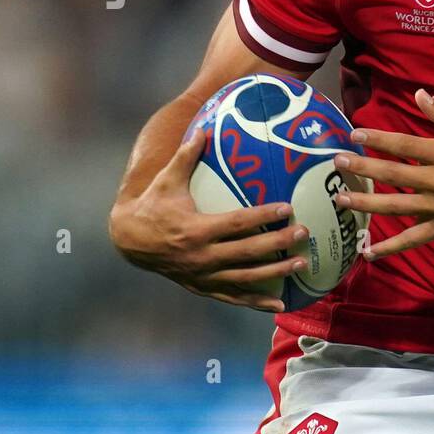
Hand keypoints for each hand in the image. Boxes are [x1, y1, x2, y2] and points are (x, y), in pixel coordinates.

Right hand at [108, 133, 309, 311]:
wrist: (129, 242)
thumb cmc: (152, 205)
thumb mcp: (166, 180)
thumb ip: (186, 156)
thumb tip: (204, 128)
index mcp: (195, 230)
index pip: (236, 223)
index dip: (262, 216)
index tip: (287, 208)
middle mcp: (202, 256)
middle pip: (247, 252)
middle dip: (277, 243)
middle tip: (303, 233)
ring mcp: (203, 275)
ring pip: (245, 277)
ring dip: (274, 273)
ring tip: (301, 264)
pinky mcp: (203, 287)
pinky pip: (233, 297)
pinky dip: (256, 302)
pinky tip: (279, 304)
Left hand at [332, 88, 433, 260]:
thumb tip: (418, 93)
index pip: (406, 145)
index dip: (379, 139)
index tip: (355, 134)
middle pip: (395, 174)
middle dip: (364, 168)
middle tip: (338, 162)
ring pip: (398, 206)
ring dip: (368, 203)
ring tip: (342, 198)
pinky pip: (414, 239)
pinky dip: (391, 247)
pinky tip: (367, 251)